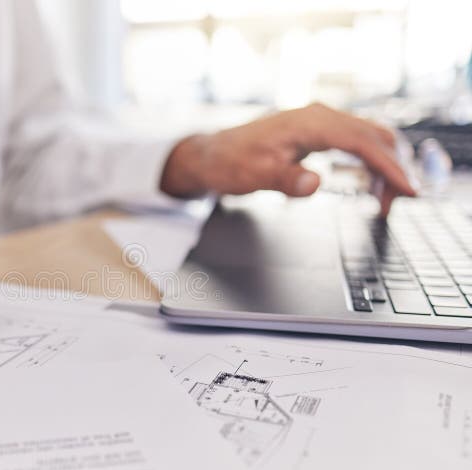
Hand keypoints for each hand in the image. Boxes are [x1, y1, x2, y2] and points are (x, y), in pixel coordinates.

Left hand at [160, 103, 415, 214]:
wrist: (212, 154)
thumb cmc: (230, 163)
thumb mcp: (253, 176)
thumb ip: (285, 180)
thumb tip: (314, 184)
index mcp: (309, 123)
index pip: (362, 142)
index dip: (388, 166)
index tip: (406, 189)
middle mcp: (319, 117)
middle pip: (374, 137)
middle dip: (392, 168)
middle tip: (395, 203)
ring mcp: (319, 122)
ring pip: (369, 138)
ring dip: (383, 166)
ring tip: (385, 200)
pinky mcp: (317, 132)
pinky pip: (355, 143)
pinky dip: (370, 162)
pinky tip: (371, 184)